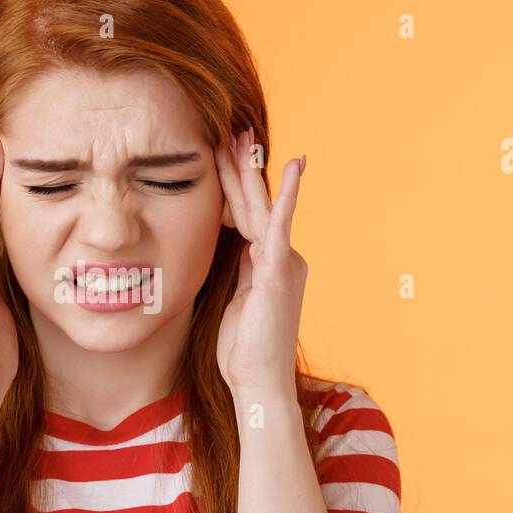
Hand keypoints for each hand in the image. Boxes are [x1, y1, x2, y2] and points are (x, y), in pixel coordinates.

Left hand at [213, 127, 307, 395]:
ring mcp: (283, 261)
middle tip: (232, 129)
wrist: (258, 384)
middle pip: (255, 203)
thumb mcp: (233, 303)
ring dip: (249, 171)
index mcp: (267, 263)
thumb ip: (233, 273)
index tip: (221, 153)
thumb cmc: (243, 353)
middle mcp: (281, 256)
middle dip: (241, 167)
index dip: (233, 184)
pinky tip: (291, 167)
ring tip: (242, 136)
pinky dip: (285, 196)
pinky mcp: (280, 270)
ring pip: (262, 207)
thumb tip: (222, 251)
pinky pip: (280, 225)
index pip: (247, 214)